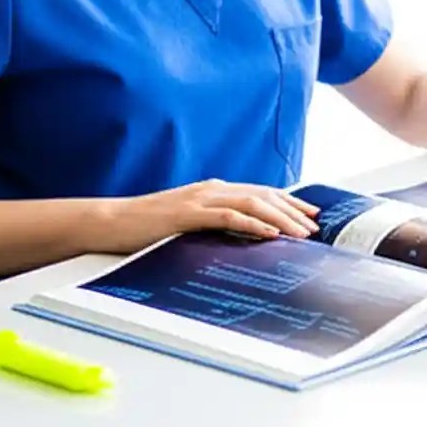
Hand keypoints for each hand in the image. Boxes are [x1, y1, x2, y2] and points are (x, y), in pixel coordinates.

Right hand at [91, 180, 320, 253]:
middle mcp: (211, 190)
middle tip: (315, 226)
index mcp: (213, 191)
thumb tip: (242, 237)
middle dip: (293, 210)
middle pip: (263, 195)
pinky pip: (228, 217)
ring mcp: (200, 199)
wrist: (110, 222)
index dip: (289, 203)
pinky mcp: (188, 214)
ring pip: (252, 203)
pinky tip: (270, 233)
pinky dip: (252, 223)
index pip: (260, 193)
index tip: (311, 215)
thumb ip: (214, 224)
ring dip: (280, 217)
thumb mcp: (187, 223)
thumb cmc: (147, 227)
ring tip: (301, 232)